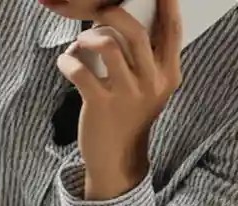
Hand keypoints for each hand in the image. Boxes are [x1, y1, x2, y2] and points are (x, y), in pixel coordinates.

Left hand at [56, 0, 183, 199]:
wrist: (118, 158)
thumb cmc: (130, 116)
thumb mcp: (150, 89)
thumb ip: (148, 60)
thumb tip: (128, 21)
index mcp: (168, 75)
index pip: (172, 31)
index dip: (166, 4)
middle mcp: (151, 83)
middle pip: (135, 31)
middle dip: (113, 14)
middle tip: (99, 14)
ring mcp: (126, 95)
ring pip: (107, 45)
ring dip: (87, 37)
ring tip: (79, 43)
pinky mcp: (100, 105)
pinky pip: (80, 69)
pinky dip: (67, 60)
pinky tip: (65, 63)